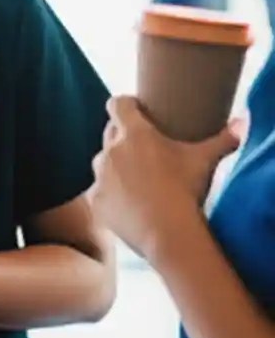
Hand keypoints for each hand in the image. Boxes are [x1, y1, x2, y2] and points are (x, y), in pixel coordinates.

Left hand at [89, 96, 240, 258]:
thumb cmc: (185, 190)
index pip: (117, 105)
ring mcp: (100, 175)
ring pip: (103, 162)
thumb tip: (242, 122)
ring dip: (115, 165)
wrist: (168, 232)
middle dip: (123, 136)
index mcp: (133, 134)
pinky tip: (128, 202)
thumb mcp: (205, 161)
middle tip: (144, 148)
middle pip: (110, 132)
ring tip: (137, 179)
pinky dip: (110, 194)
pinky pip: (99, 191)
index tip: (137, 110)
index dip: (125, 105)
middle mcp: (110, 150)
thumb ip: (223, 139)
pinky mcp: (95, 199)